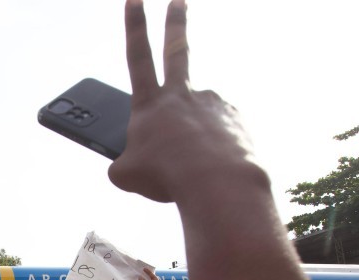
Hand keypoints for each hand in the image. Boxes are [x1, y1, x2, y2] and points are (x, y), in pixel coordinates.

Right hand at [108, 0, 261, 203]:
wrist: (215, 183)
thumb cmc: (167, 176)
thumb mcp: (127, 175)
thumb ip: (124, 163)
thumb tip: (132, 163)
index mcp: (149, 104)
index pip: (137, 55)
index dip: (134, 26)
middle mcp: (182, 95)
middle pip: (176, 50)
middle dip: (176, 23)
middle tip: (179, 1)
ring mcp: (211, 104)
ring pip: (198, 121)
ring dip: (194, 142)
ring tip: (191, 171)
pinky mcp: (235, 119)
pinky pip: (220, 137)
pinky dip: (214, 152)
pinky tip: (211, 170)